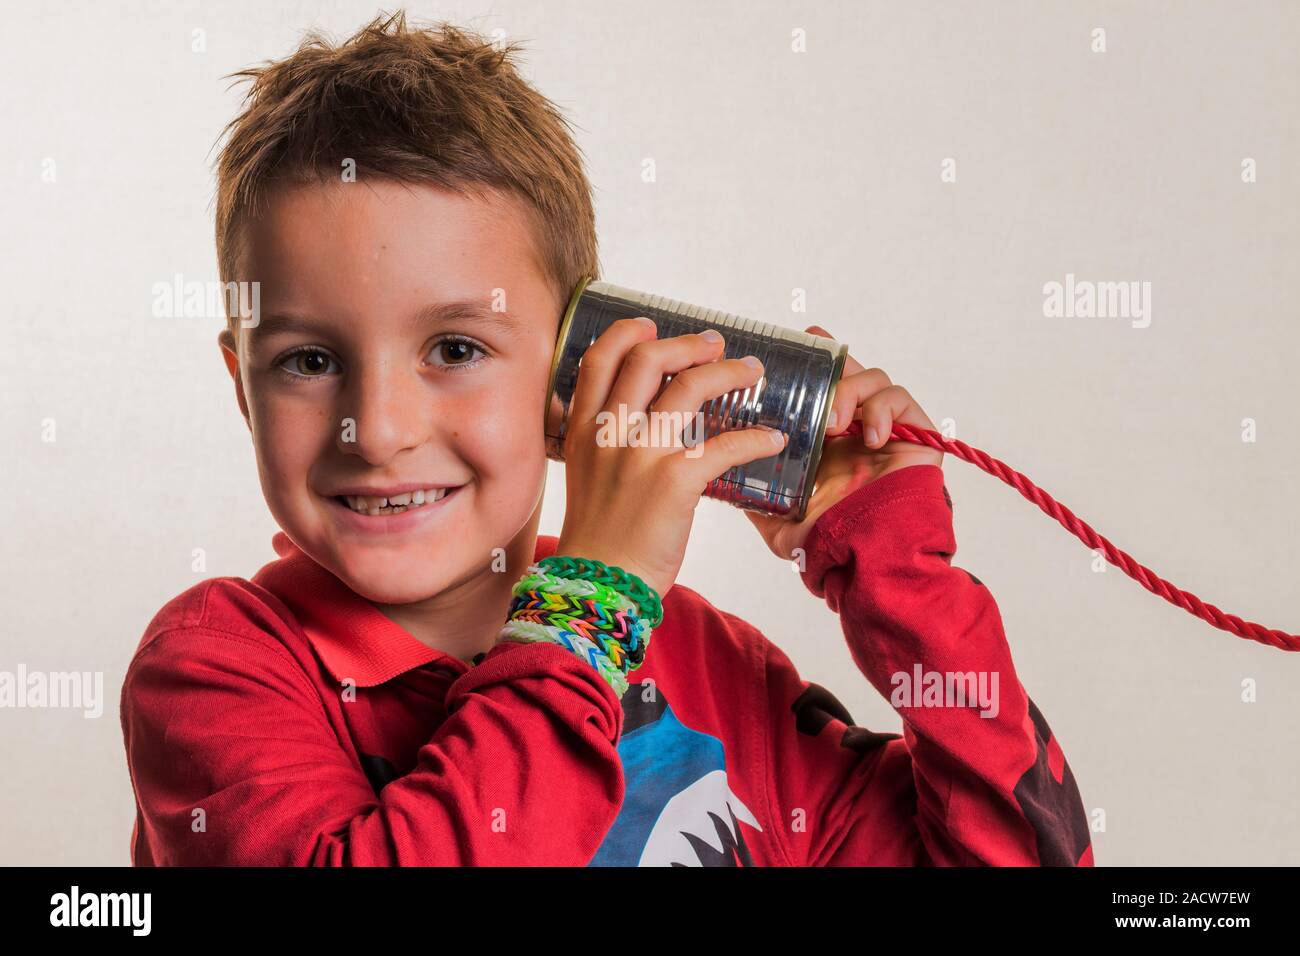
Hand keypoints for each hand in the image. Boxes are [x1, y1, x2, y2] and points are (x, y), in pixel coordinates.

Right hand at [555, 318, 788, 600]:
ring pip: (689, 388)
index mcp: (584, 430)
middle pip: (647, 359)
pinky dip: (755, 439)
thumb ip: (602, 445)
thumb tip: (631, 423)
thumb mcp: (587, 478)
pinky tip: (772, 441)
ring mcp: (641, 455)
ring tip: (752, 372)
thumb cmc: (598, 540)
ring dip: (728, 373)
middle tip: (716, 344)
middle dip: (687, 344)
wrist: (598, 587)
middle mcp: (609, 433)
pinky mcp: (674, 482)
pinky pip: (724, 445)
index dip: (628, 333)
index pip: (598, 360)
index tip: (652, 327)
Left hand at [744, 324, 942, 560]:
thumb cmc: (827, 544)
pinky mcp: (917, 438)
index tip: (799, 338)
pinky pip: (903, 401)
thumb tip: (720, 472)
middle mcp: (857, 429)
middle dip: (832, 367)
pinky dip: (883, 410)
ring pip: (873, 379)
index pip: (822, 384)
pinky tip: (868, 437)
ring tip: (832, 427)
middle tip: (815, 391)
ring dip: (850, 394)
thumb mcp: (776, 514)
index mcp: (827, 439)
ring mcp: (888, 431)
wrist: (866, 564)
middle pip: (848, 372)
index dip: (814, 358)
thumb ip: (755, 490)